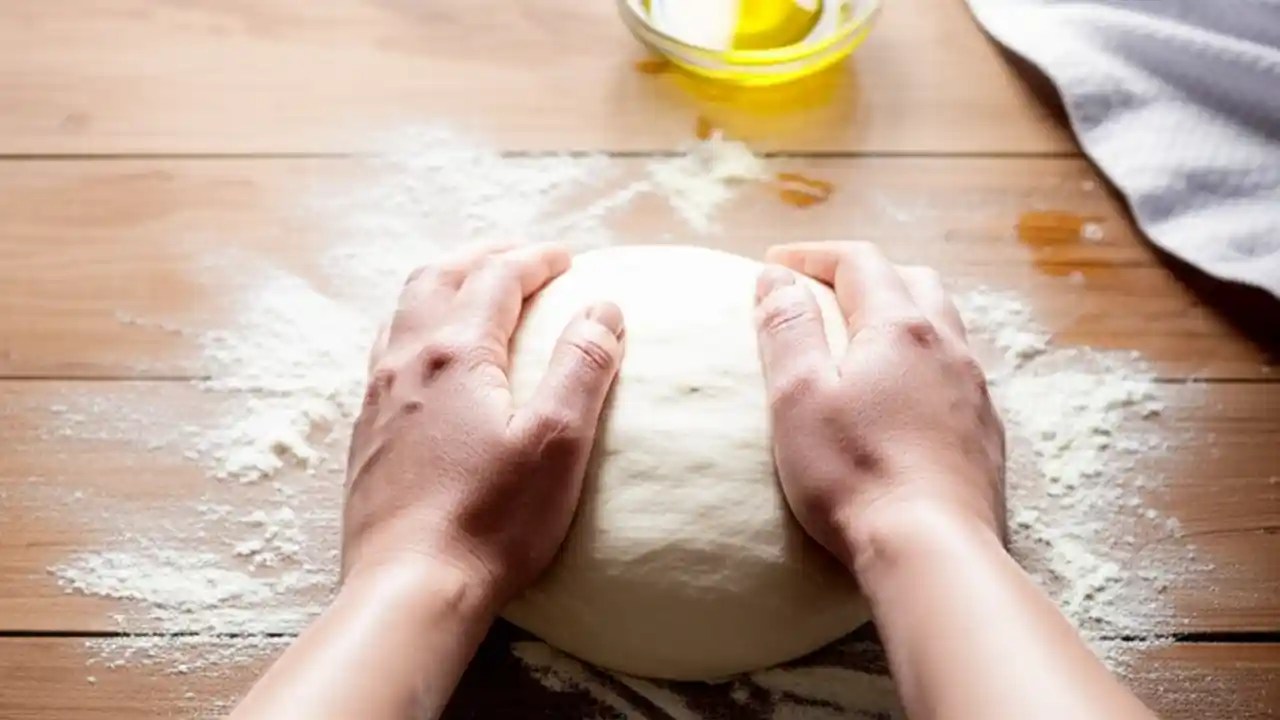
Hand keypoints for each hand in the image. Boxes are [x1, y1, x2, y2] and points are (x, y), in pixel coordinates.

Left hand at [344, 242, 624, 607]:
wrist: (410, 589)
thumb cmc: (491, 521)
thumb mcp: (557, 442)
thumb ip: (581, 367)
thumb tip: (603, 308)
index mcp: (454, 355)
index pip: (497, 278)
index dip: (535, 259)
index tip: (568, 259)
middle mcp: (406, 363)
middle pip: (438, 277)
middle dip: (483, 257)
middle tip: (521, 257)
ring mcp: (378, 398)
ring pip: (404, 311)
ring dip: (444, 285)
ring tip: (475, 290)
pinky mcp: (367, 434)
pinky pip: (386, 353)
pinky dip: (417, 326)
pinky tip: (432, 358)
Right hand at [753, 241, 1004, 572]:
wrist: (934, 552)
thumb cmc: (854, 475)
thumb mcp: (798, 397)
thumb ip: (787, 330)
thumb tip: (777, 277)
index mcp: (900, 328)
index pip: (860, 262)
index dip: (814, 255)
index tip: (777, 265)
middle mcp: (947, 347)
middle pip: (913, 281)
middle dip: (865, 275)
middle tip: (823, 291)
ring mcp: (974, 391)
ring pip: (943, 326)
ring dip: (901, 314)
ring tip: (864, 338)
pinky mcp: (985, 434)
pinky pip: (955, 373)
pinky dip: (923, 361)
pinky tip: (903, 395)